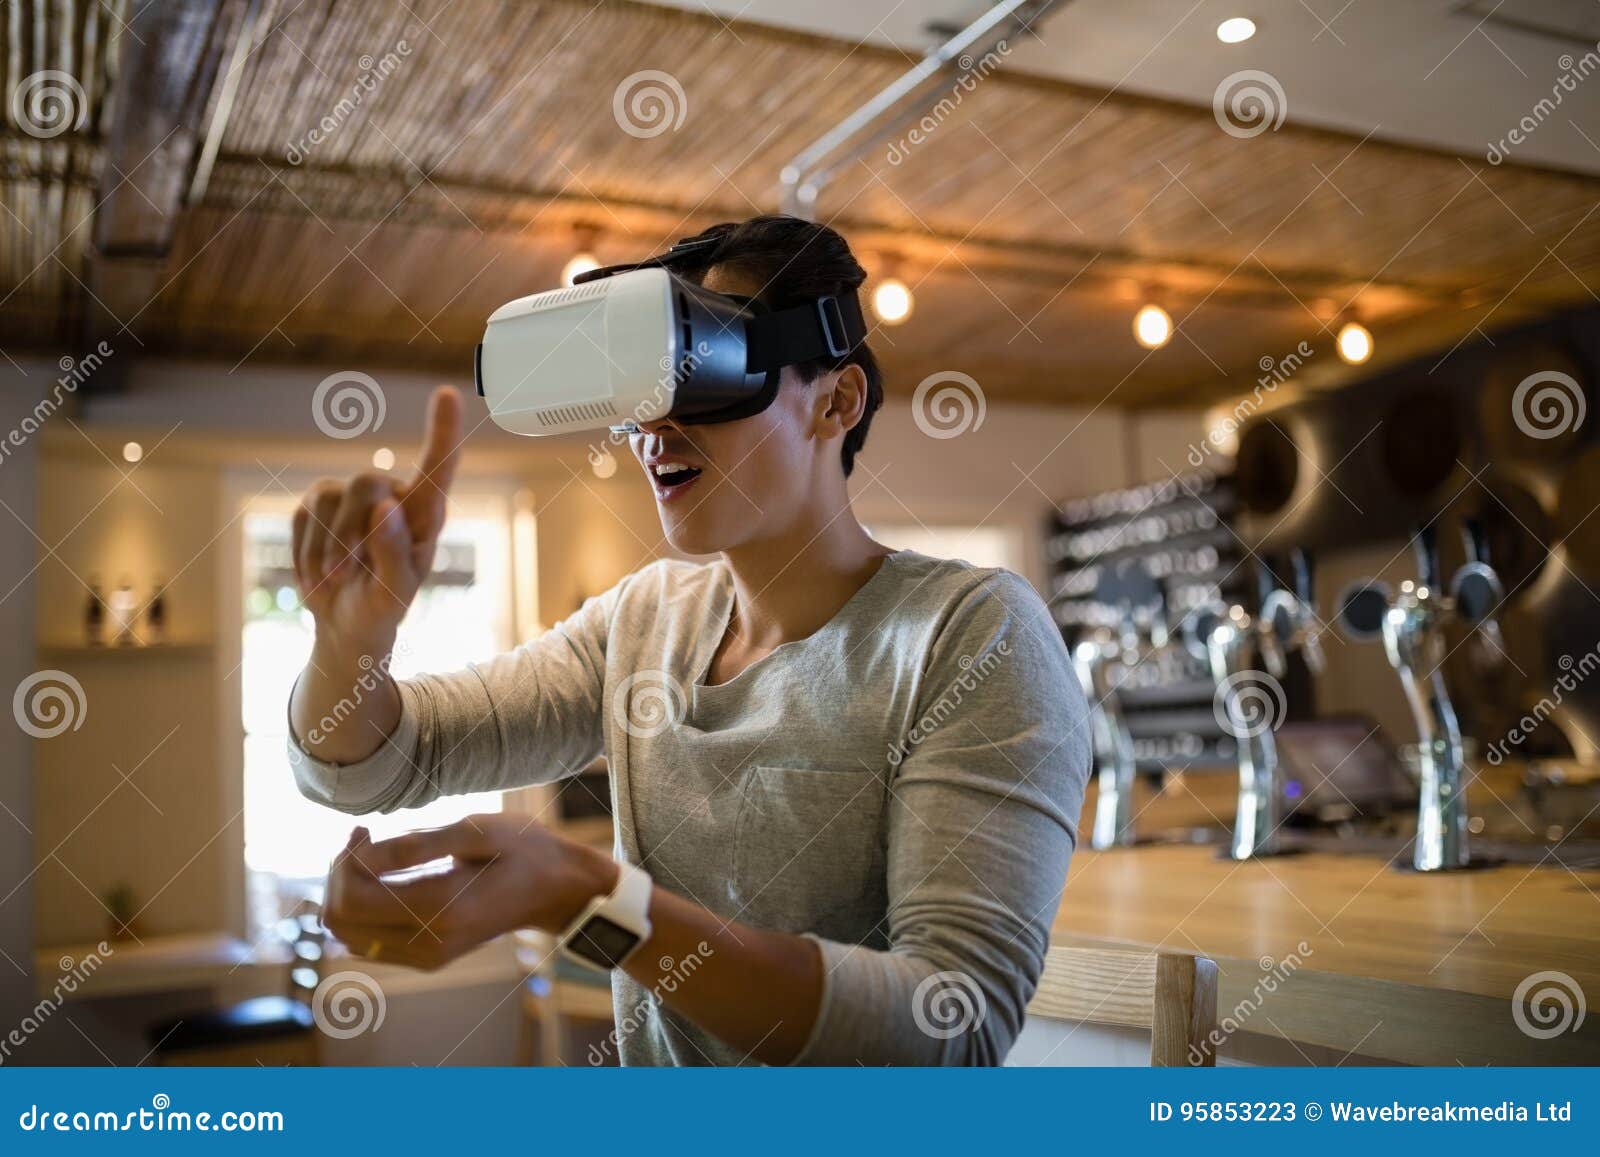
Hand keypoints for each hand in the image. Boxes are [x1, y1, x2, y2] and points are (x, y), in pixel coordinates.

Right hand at [292, 386, 461, 653]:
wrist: (346, 623)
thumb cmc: (382, 609)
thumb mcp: (394, 594)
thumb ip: (394, 554)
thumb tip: (384, 507)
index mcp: (426, 514)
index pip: (438, 467)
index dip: (442, 430)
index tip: (448, 393)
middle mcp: (393, 495)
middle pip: (366, 483)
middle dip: (348, 533)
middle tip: (341, 577)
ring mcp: (352, 496)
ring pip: (329, 498)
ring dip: (326, 550)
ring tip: (335, 582)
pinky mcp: (318, 503)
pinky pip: (302, 516)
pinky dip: (306, 553)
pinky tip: (319, 574)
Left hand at [324, 815, 618, 970]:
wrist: (555, 890)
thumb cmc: (521, 850)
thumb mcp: (476, 831)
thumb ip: (416, 845)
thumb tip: (361, 856)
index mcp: (442, 909)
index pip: (351, 899)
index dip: (342, 862)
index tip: (364, 829)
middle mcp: (429, 944)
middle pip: (339, 921)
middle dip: (338, 875)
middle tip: (363, 836)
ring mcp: (426, 958)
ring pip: (347, 935)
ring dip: (347, 891)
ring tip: (373, 852)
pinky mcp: (425, 959)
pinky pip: (367, 941)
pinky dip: (362, 908)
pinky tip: (383, 876)